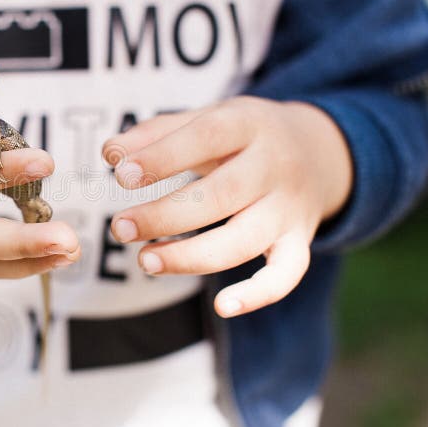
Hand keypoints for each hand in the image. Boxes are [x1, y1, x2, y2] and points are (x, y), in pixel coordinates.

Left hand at [102, 96, 352, 316]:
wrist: (318, 149)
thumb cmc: (241, 136)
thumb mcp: (205, 119)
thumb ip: (155, 134)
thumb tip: (109, 153)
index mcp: (248, 124)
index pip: (205, 138)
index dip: (163, 158)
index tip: (121, 175)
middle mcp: (274, 166)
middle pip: (221, 195)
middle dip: (165, 216)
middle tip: (119, 228)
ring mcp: (289, 207)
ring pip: (244, 240)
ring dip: (191, 256)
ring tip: (145, 261)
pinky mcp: (300, 241)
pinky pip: (287, 273)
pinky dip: (258, 294)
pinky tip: (221, 307)